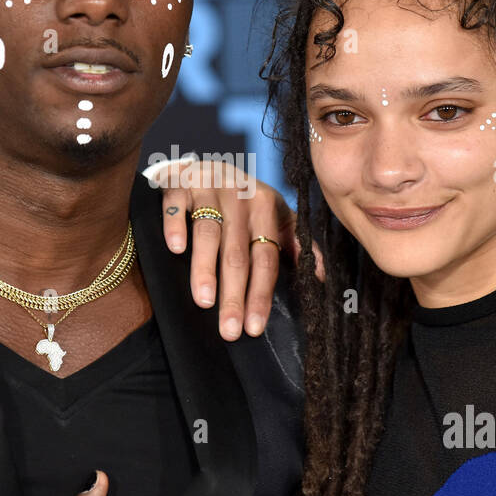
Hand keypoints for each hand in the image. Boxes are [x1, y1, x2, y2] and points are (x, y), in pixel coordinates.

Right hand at [150, 157, 323, 339]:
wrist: (208, 164)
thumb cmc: (246, 200)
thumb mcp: (277, 215)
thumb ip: (298, 244)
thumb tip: (321, 277)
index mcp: (267, 208)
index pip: (266, 259)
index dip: (261, 294)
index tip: (254, 328)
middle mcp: (240, 197)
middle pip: (238, 254)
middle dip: (234, 295)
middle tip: (229, 330)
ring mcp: (210, 188)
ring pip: (208, 233)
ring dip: (205, 268)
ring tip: (204, 301)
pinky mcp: (180, 183)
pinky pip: (177, 206)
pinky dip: (176, 226)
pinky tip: (175, 250)